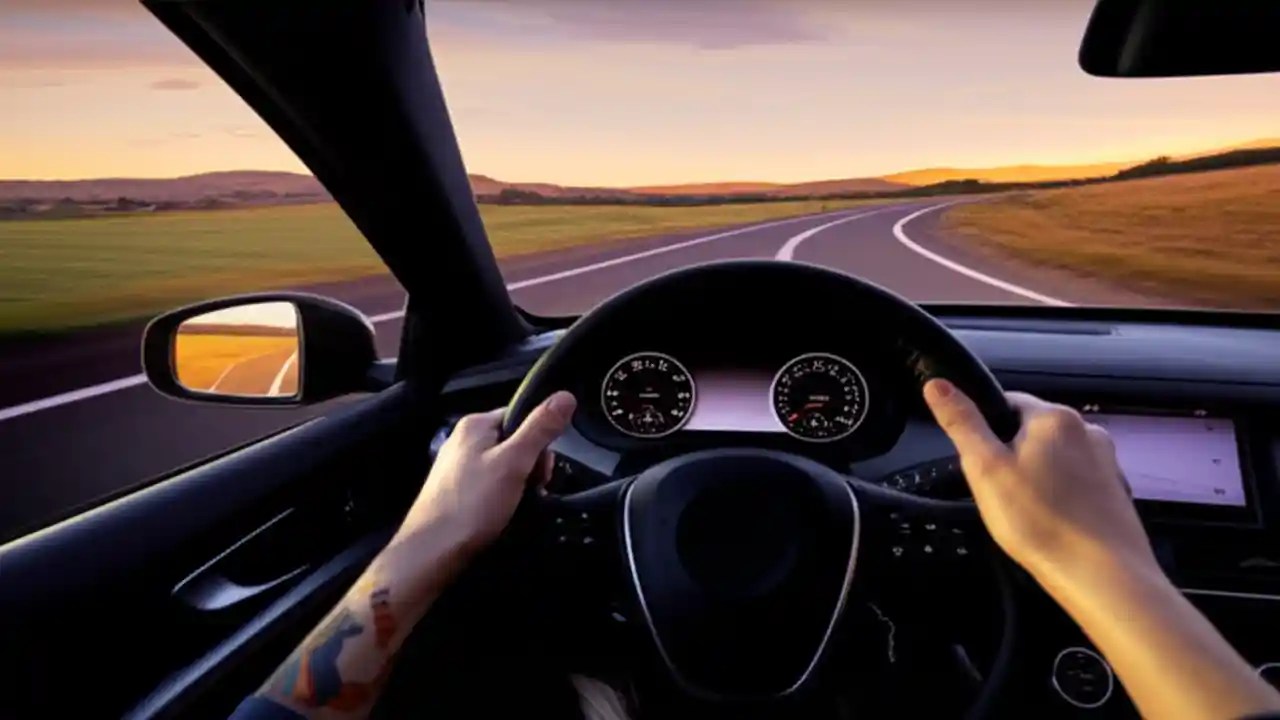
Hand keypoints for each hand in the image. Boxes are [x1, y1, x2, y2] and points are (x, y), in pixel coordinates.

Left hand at [395, 391, 576, 557]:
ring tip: (517, 506)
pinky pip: (492, 485)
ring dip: (520, 486)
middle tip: (530, 491)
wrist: (432, 552)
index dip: (539, 441)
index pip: (521, 417)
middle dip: (531, 467)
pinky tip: (504, 513)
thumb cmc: (473, 504)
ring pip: (506, 467)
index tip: (541, 469)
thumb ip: (540, 428)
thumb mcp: (514, 462)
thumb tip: (566, 395)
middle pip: (516, 443)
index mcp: (475, 424)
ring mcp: (458, 468)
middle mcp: (464, 441)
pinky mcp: (457, 492)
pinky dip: (504, 498)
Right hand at [922, 379, 1156, 584]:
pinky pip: (1077, 482)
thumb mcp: (985, 469)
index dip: (985, 430)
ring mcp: (1108, 461)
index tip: (980, 465)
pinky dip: (1062, 495)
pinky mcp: (1117, 490)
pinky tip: (1054, 522)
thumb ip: (962, 422)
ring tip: (1027, 513)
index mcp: (1054, 416)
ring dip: (1038, 475)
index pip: (1007, 402)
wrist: (1102, 576)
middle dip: (1012, 455)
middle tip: (999, 494)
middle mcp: (1088, 429)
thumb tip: (936, 382)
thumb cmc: (1037, 520)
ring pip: (1056, 458)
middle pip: (1033, 431)